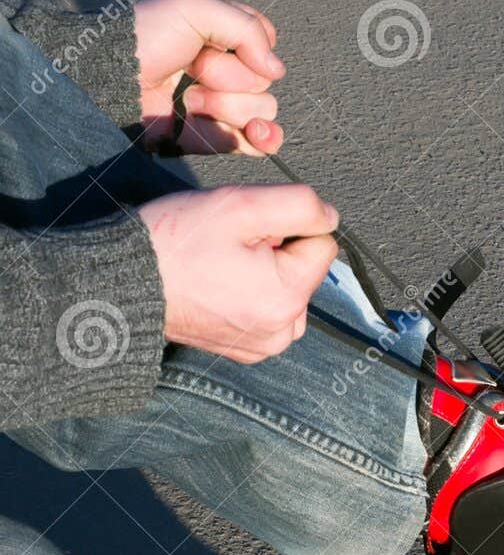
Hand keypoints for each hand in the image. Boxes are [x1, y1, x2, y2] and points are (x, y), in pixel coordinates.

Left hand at [134, 0, 285, 156]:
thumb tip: (277, 70)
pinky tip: (253, 135)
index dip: (251, 46)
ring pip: (261, 111)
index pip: (265, 41)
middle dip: (232, 77)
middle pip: (264, 81)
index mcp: (221, 36)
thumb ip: (248, 28)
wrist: (110, 79)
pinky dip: (251, 139)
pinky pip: (249, 143)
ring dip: (227, 106)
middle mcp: (223, 71)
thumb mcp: (196, 8)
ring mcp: (216, 106)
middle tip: (194, 70)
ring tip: (189, 100)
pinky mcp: (207, 137)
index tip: (216, 43)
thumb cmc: (146, 36)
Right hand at [140, 185, 338, 362]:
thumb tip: (330, 217)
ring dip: (263, 270)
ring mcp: (263, 345)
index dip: (288, 225)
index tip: (248, 230)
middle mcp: (281, 332)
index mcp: (287, 299)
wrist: (121, 283)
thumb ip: (300, 205)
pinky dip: (249, 293)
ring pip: (287, 287)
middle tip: (227, 248)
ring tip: (219, 266)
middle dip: (276, 250)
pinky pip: (267, 309)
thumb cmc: (174, 242)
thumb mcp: (241, 205)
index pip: (323, 243)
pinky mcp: (244, 349)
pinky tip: (215, 285)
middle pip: (305, 268)